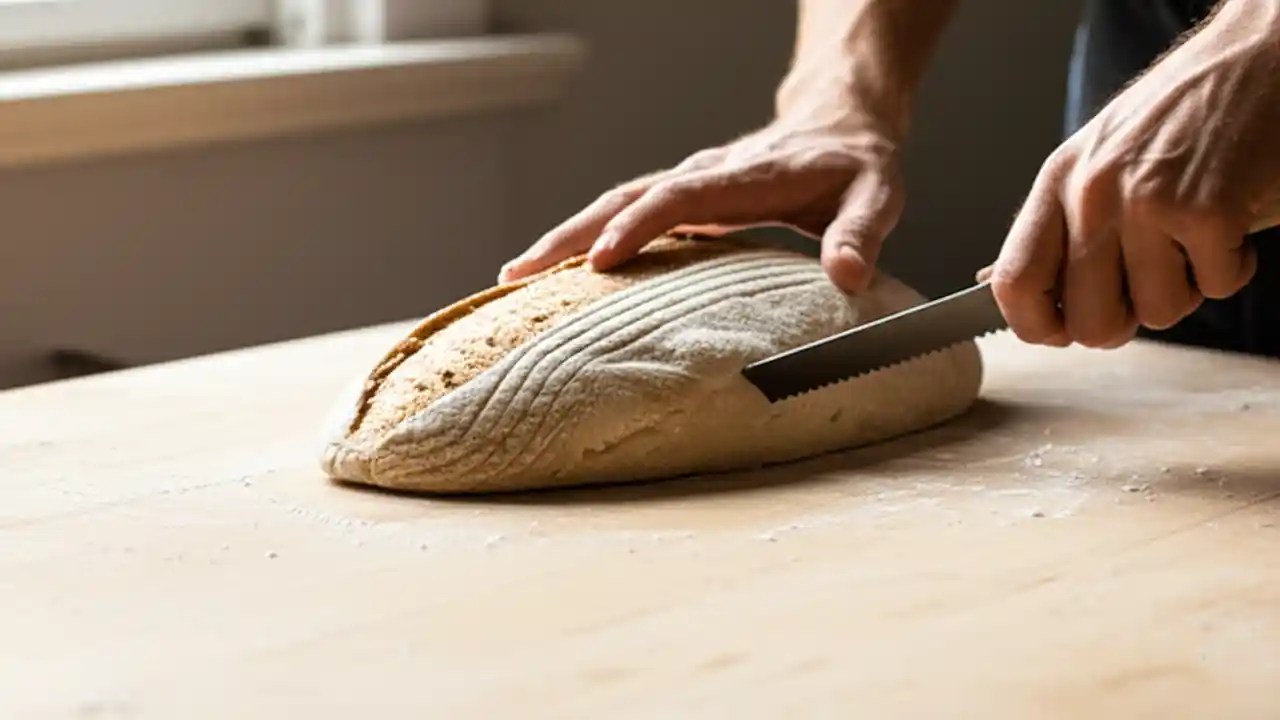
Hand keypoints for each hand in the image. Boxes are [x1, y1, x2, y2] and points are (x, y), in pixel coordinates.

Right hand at [499, 0, 959, 293]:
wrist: (841, 125)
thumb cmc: (858, 166)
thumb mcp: (878, 196)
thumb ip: (861, 234)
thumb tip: (847, 278)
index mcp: (745, 177)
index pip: (678, 196)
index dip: (638, 225)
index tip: (599, 258)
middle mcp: (706, 177)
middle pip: (624, 196)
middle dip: (570, 233)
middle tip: (517, 275)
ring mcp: (691, 186)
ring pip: (615, 203)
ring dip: (565, 237)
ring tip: (516, 278)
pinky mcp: (686, 200)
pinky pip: (627, 215)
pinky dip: (587, 239)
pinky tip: (561, 272)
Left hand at [991, 0, 1279, 347]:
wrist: (1254, 58)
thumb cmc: (1174, 113)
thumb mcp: (1091, 157)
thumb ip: (1050, 224)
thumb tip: (994, 283)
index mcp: (1057, 183)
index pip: (1014, 283)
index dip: (1037, 328)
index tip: (1062, 333)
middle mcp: (1092, 195)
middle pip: (1088, 321)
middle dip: (1123, 325)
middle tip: (1144, 290)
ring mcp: (1148, 204)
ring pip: (1158, 313)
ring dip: (1185, 291)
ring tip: (1191, 240)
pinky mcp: (1208, 212)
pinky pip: (1216, 288)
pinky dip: (1232, 268)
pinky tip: (1229, 224)